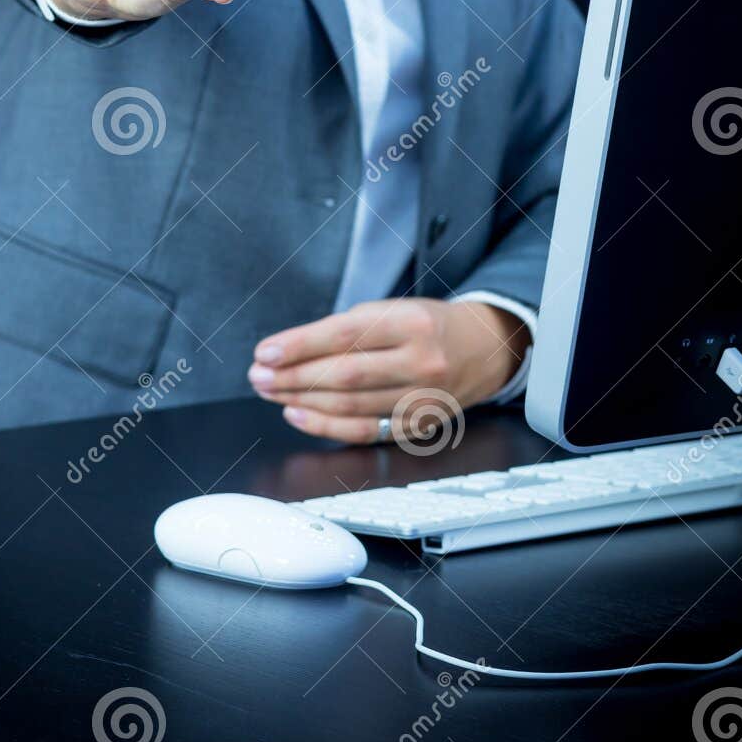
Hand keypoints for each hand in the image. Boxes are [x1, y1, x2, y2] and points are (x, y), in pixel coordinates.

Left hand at [248, 298, 530, 443]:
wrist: (483, 350)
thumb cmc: (427, 325)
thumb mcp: (392, 309)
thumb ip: (345, 329)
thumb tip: (288, 350)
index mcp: (412, 322)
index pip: (344, 335)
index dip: (299, 346)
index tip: (266, 352)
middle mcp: (421, 361)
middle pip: (345, 374)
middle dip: (293, 377)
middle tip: (259, 375)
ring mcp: (422, 398)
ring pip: (351, 405)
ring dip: (302, 400)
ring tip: (271, 392)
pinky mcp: (419, 426)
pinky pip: (365, 431)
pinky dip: (326, 425)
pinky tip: (298, 414)